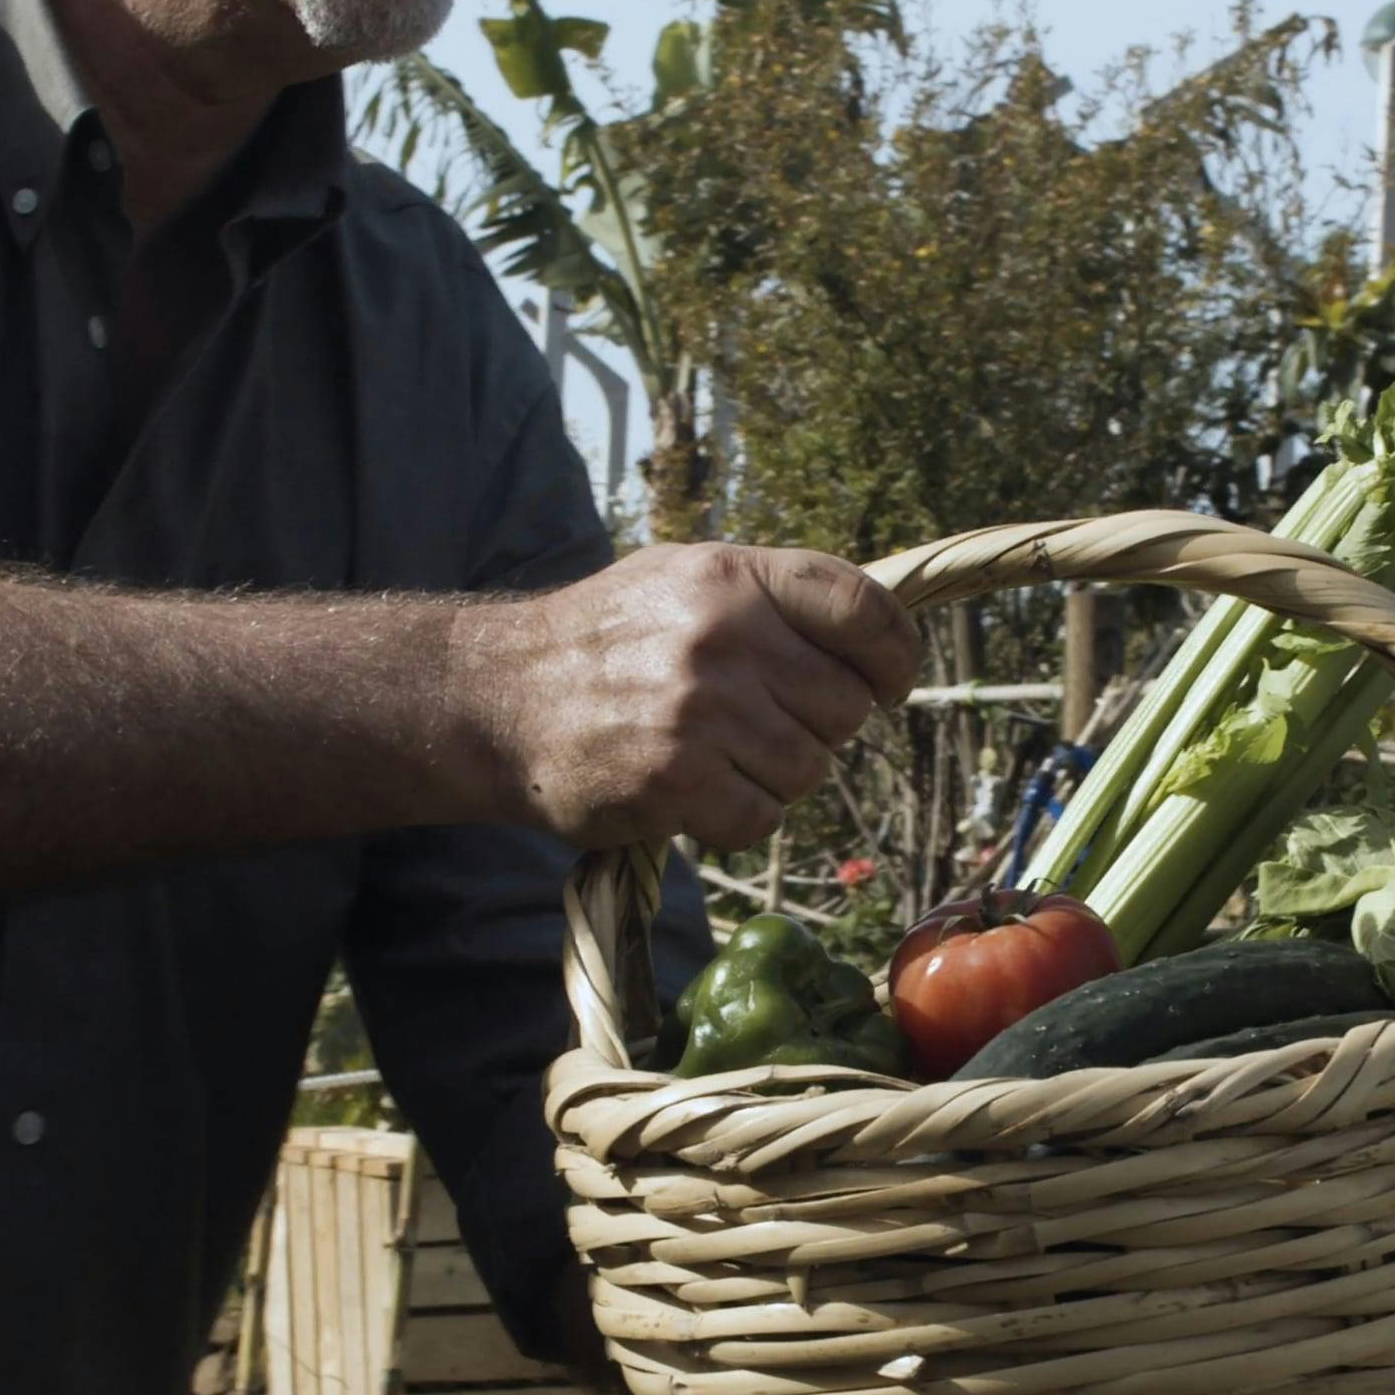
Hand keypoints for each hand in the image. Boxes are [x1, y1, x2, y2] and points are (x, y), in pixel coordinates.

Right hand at [457, 544, 919, 851]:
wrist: (499, 698)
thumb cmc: (607, 639)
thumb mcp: (684, 581)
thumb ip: (774, 597)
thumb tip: (878, 636)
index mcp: (731, 576)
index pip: (862, 609)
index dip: (895, 655)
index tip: (889, 683)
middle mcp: (720, 636)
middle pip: (845, 706)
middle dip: (821, 726)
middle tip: (768, 724)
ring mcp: (698, 711)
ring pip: (809, 769)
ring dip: (779, 776)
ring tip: (724, 756)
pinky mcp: (675, 780)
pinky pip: (762, 818)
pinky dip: (740, 816)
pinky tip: (699, 793)